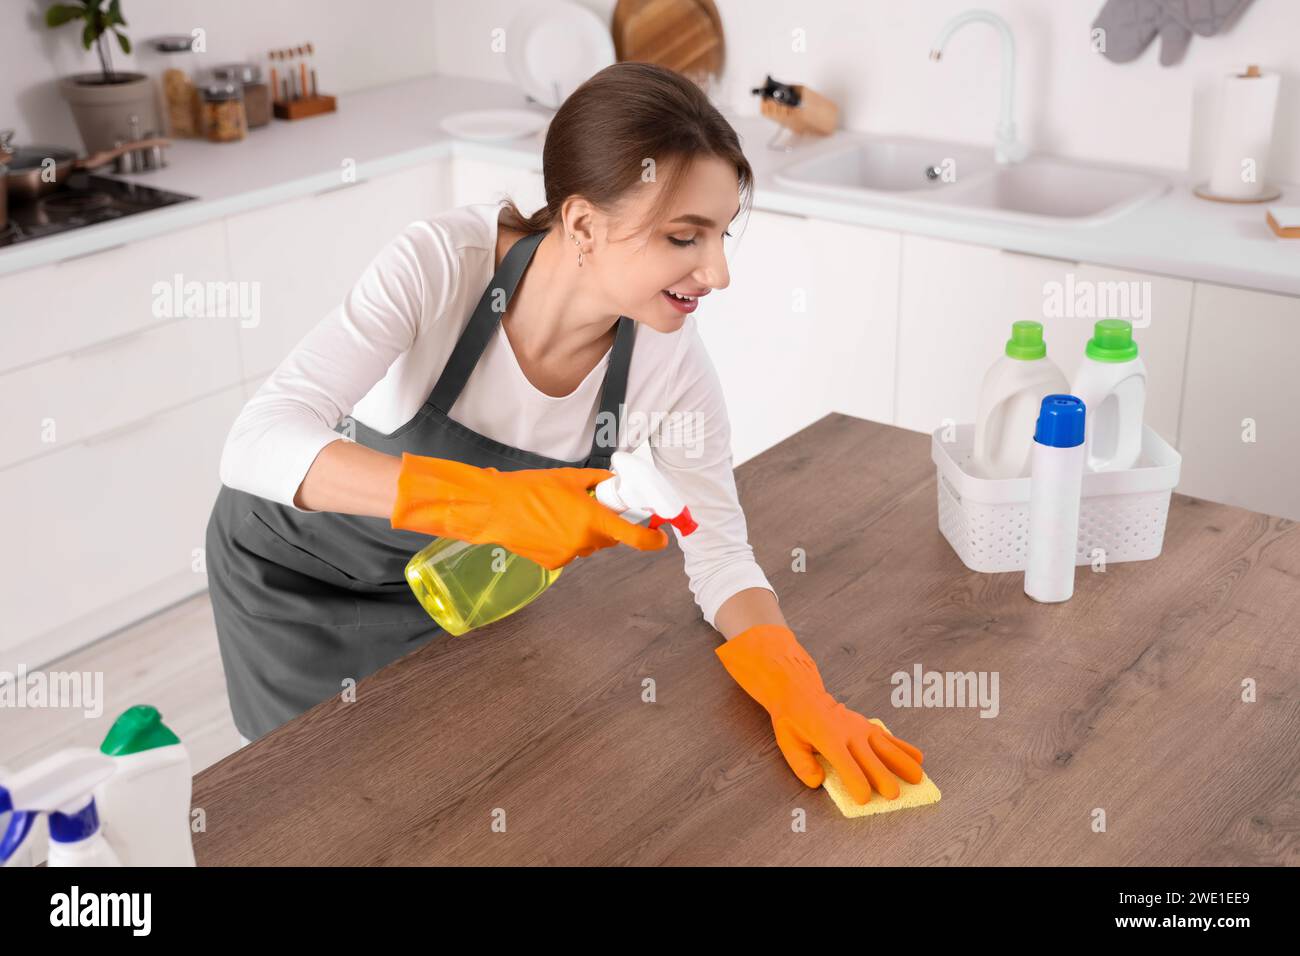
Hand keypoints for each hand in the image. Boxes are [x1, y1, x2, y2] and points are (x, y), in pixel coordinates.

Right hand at [389, 454, 667, 569]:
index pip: (632, 536)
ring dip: (586, 534)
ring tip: (563, 514)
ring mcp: (568, 554)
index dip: (652, 539)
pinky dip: (567, 541)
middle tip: (596, 510)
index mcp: (591, 519)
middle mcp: (583, 541)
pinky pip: (570, 552)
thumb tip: (616, 483)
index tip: (661, 537)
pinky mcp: (553, 563)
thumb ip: (597, 482)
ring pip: (589, 546)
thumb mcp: (570, 477)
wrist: (496, 508)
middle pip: (609, 539)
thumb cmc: (531, 488)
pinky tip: (549, 527)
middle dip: (608, 527)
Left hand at [716, 624, 924, 803]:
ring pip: (886, 746)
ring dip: (902, 762)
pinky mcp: (868, 725)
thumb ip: (801, 764)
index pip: (845, 763)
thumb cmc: (793, 721)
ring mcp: (861, 727)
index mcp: (827, 737)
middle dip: (883, 777)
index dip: (855, 782)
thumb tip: (817, 781)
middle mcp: (848, 731)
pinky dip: (905, 747)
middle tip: (894, 795)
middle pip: (870, 758)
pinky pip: (889, 737)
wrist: (802, 693)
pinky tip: (918, 758)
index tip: (863, 799)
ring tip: (918, 778)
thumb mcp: (787, 742)